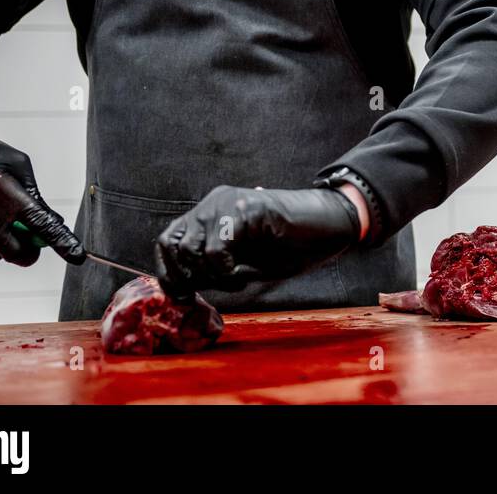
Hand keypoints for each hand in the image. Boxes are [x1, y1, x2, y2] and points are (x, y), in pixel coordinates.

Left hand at [154, 186, 360, 294]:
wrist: (329, 227)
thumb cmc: (290, 246)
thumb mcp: (243, 263)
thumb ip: (213, 269)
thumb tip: (183, 286)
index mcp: (210, 214)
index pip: (167, 242)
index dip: (169, 273)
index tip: (185, 295)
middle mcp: (213, 203)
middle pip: (173, 245)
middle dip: (189, 277)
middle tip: (217, 287)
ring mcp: (228, 202)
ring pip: (191, 248)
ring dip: (210, 275)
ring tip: (236, 280)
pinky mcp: (246, 209)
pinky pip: (217, 247)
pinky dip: (225, 269)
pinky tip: (244, 274)